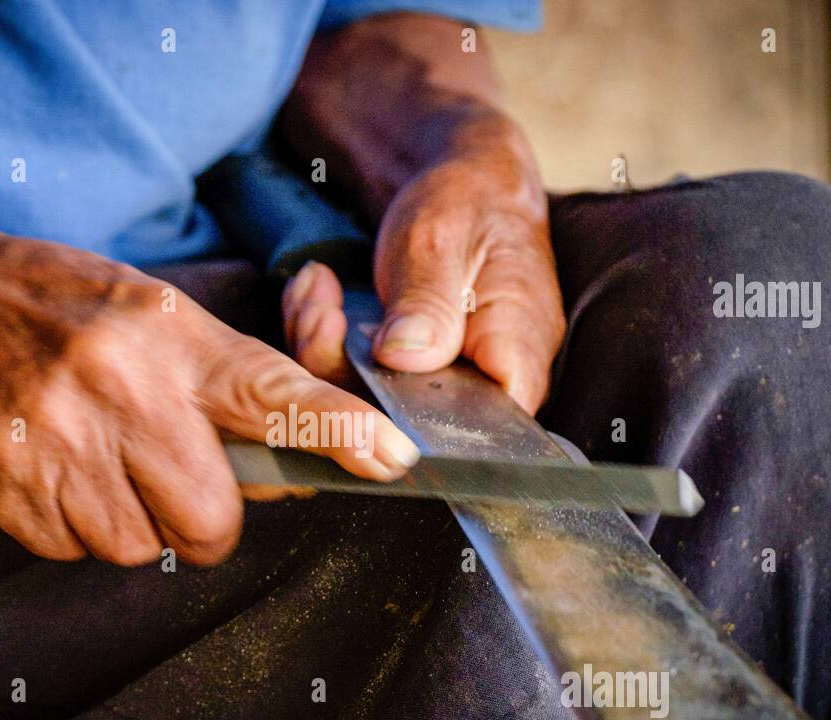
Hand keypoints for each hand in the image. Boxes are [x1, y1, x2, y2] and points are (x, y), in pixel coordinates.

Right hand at [0, 233, 419, 563]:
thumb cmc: (72, 309)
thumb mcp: (162, 317)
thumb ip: (229, 389)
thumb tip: (289, 472)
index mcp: (168, 341)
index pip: (272, 390)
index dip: (339, 430)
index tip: (394, 458)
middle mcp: (117, 392)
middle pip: (210, 519)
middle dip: (210, 519)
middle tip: (181, 479)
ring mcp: (57, 446)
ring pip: (143, 548)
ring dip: (141, 524)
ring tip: (108, 464)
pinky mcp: (7, 489)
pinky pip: (80, 552)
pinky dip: (84, 528)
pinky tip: (65, 473)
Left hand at [283, 136, 566, 415]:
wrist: (461, 179)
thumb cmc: (465, 201)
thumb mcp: (439, 241)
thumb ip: (428, 303)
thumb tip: (409, 359)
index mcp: (518, 349)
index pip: (489, 428)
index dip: (426, 429)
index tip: (366, 385)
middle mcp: (489, 377)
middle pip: (419, 421)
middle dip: (351, 376)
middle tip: (318, 315)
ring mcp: (449, 377)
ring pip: (380, 402)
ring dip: (330, 354)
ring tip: (312, 293)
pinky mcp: (414, 372)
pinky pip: (368, 379)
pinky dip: (331, 343)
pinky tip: (314, 297)